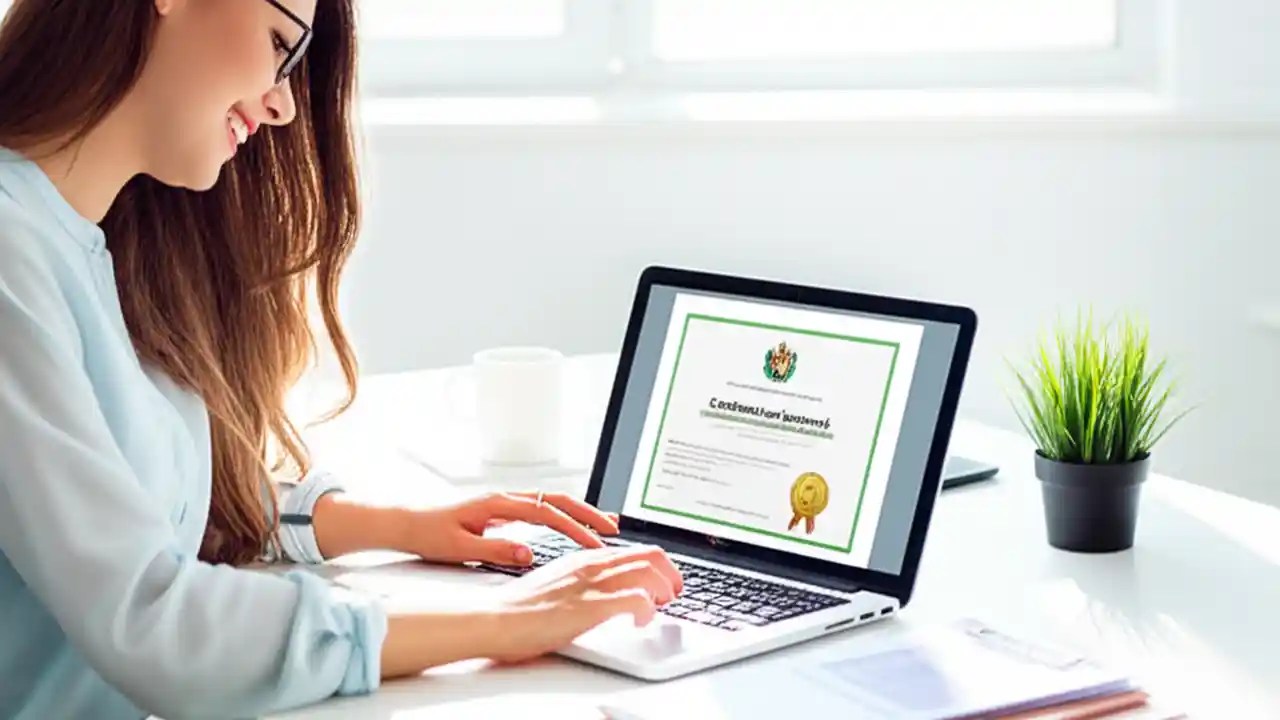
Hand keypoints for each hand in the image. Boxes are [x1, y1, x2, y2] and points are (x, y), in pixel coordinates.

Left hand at [400, 491, 620, 565]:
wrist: (405, 522)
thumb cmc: (428, 533)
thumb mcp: (460, 547)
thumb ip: (495, 550)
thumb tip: (529, 553)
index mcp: (498, 504)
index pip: (547, 512)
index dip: (574, 527)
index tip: (594, 542)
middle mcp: (505, 498)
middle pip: (557, 499)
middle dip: (588, 513)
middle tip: (612, 528)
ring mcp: (505, 502)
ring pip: (551, 501)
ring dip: (578, 511)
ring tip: (604, 524)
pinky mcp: (502, 510)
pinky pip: (540, 508)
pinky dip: (562, 514)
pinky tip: (571, 524)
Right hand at [488, 544, 684, 663]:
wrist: (496, 619)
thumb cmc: (521, 608)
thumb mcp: (558, 585)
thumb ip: (583, 581)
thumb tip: (605, 590)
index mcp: (585, 558)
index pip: (637, 550)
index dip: (660, 566)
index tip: (665, 582)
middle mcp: (592, 565)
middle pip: (651, 555)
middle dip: (671, 574)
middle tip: (672, 594)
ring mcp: (592, 584)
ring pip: (650, 572)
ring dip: (664, 590)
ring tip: (660, 606)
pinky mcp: (591, 606)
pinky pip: (637, 600)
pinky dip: (648, 610)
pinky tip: (641, 621)